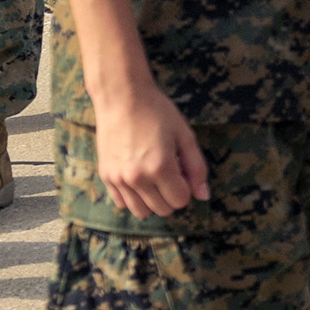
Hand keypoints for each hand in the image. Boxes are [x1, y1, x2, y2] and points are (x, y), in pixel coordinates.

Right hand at [92, 81, 210, 218]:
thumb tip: (203, 196)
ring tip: (155, 179)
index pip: (180, 200)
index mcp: (160, 167)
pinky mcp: (106, 176)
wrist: (121, 97)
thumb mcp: (184, 135)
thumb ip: (197, 168)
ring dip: (153, 201)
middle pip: (162, 209)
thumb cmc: (157, 112)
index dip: (187, 189)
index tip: (183, 172)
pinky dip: (133, 198)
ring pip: (141, 212)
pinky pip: (121, 203)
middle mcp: (137, 178)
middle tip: (171, 173)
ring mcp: (118, 179)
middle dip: (172, 196)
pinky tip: (139, 179)